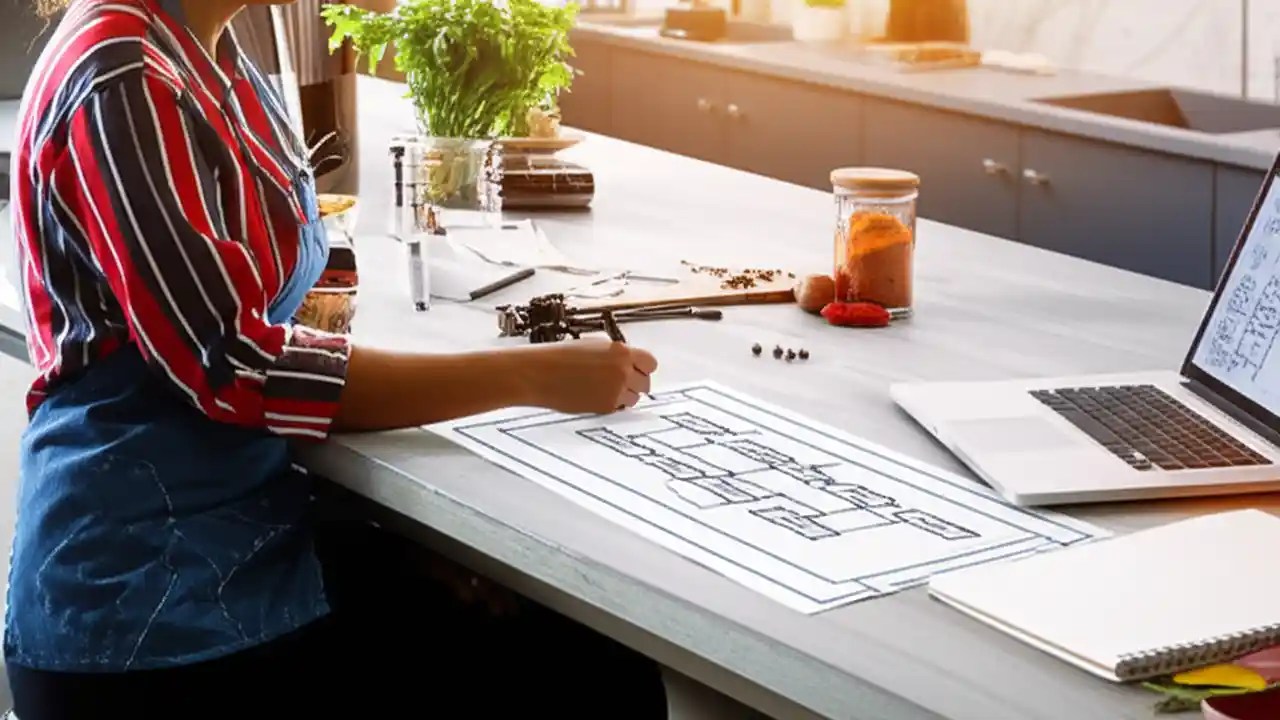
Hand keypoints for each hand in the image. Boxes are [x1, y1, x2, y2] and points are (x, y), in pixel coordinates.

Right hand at [524, 338, 657, 414]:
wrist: (538, 374)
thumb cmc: (559, 357)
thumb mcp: (593, 345)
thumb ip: (615, 354)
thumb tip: (628, 362)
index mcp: (620, 352)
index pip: (650, 363)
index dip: (644, 367)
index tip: (638, 370)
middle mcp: (622, 371)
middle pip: (645, 383)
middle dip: (636, 383)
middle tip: (622, 383)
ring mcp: (615, 390)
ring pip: (634, 398)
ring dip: (624, 395)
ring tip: (605, 389)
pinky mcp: (605, 407)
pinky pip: (618, 407)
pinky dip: (611, 404)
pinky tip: (594, 395)